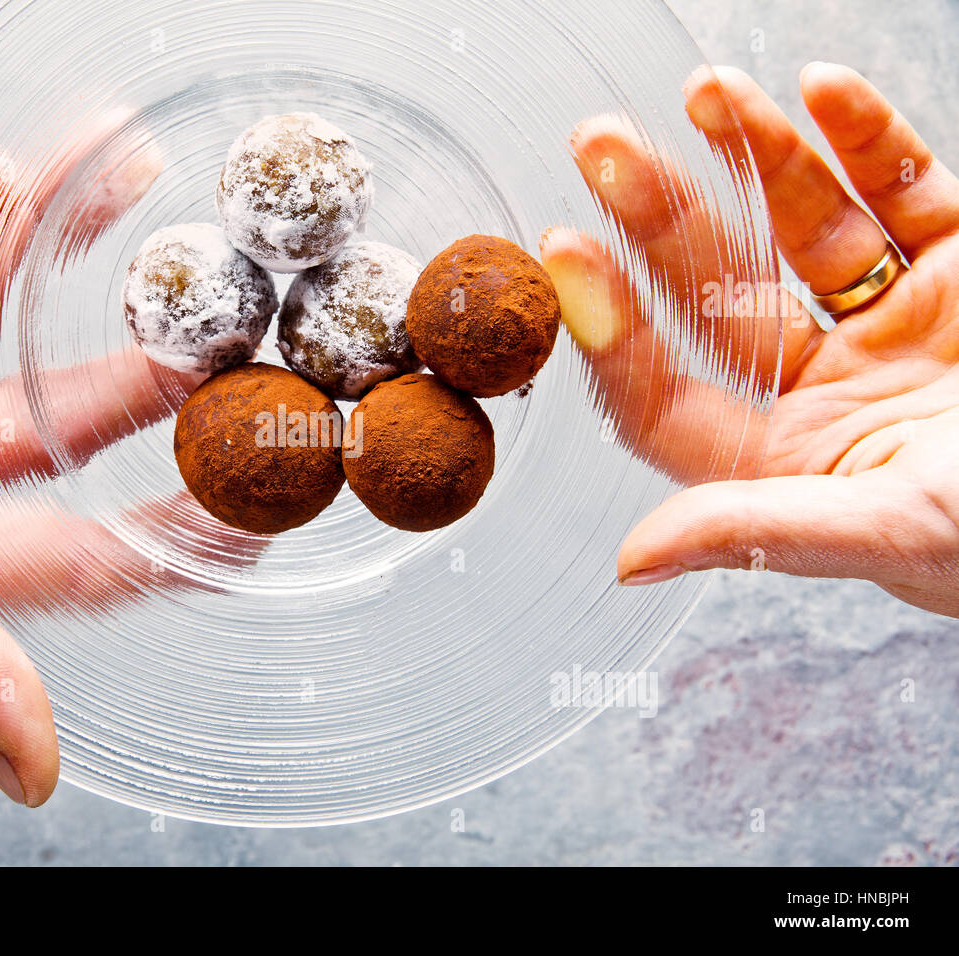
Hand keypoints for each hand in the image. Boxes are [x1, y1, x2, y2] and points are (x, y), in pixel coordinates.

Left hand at [542, 63, 958, 616]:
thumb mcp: (892, 530)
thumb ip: (763, 529)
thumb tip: (631, 562)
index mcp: (789, 460)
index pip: (670, 394)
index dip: (615, 329)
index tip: (566, 255)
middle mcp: (826, 386)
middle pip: (717, 295)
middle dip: (658, 219)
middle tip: (599, 150)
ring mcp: (890, 321)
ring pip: (802, 228)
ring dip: (752, 158)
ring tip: (704, 96)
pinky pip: (905, 185)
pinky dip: (867, 138)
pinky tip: (820, 92)